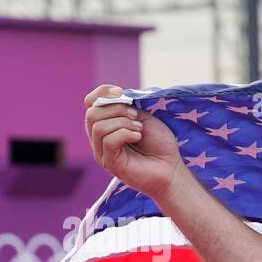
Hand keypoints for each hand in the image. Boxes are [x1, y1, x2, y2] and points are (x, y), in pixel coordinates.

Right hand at [83, 83, 186, 202]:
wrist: (171, 169)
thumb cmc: (159, 144)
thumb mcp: (142, 117)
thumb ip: (125, 106)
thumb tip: (113, 95)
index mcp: (105, 124)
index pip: (89, 103)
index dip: (102, 93)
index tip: (121, 92)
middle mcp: (98, 138)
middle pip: (92, 114)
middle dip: (116, 109)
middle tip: (136, 117)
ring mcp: (102, 152)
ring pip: (98, 127)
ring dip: (122, 123)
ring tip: (139, 129)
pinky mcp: (110, 163)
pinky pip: (108, 141)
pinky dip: (125, 134)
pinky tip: (138, 137)